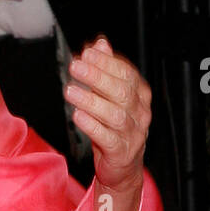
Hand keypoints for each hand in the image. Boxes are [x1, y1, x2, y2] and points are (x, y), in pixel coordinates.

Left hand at [64, 36, 150, 192]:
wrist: (123, 166)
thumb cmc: (116, 128)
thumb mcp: (111, 96)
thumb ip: (107, 69)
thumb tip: (100, 44)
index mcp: (139, 96)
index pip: (126, 73)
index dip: (106, 62)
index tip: (87, 53)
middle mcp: (139, 113)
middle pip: (122, 91)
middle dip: (98, 76)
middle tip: (76, 67)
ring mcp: (132, 133)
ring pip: (115, 114)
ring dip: (91, 100)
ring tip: (71, 91)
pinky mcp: (121, 152)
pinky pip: (108, 137)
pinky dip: (92, 126)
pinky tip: (78, 116)